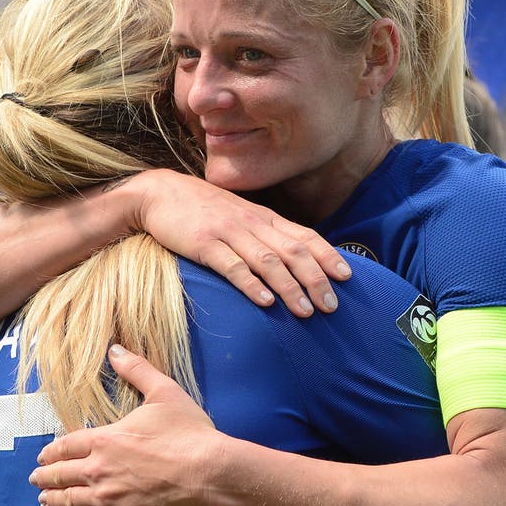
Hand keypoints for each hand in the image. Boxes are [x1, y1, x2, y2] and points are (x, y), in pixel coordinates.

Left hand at [30, 345, 222, 505]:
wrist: (208, 474)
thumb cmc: (188, 433)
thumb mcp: (163, 392)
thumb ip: (136, 370)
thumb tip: (115, 350)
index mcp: (105, 439)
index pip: (66, 446)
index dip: (51, 452)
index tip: (43, 456)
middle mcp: (99, 469)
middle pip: (61, 474)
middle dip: (45, 476)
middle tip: (36, 478)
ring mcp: (108, 497)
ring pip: (69, 500)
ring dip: (53, 498)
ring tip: (44, 499)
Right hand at [133, 169, 350, 316]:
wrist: (159, 193)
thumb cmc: (202, 209)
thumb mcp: (240, 216)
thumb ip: (264, 234)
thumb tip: (292, 259)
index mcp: (264, 217)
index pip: (304, 236)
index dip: (327, 256)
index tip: (346, 277)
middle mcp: (252, 223)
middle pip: (293, 252)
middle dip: (316, 279)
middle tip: (332, 306)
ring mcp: (228, 233)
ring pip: (268, 261)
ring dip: (290, 287)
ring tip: (306, 312)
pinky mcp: (204, 244)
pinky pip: (232, 266)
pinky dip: (250, 284)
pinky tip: (264, 302)